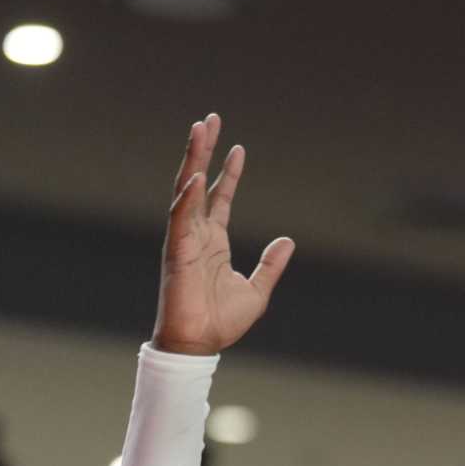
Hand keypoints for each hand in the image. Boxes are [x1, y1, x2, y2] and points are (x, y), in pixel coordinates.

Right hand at [151, 115, 293, 357]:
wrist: (201, 345)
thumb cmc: (222, 321)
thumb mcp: (258, 290)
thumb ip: (271, 264)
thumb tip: (288, 240)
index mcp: (213, 241)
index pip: (221, 198)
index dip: (229, 172)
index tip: (238, 147)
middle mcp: (195, 234)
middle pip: (198, 182)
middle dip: (203, 151)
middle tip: (209, 120)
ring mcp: (184, 240)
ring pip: (186, 190)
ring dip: (193, 159)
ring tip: (199, 130)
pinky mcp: (176, 252)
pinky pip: (179, 218)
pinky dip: (187, 197)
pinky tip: (196, 176)